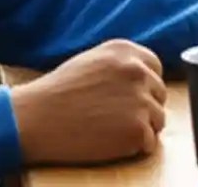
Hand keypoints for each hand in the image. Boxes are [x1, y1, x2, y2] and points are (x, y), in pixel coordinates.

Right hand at [11, 40, 166, 165]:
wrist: (38, 118)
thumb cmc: (58, 92)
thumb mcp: (92, 61)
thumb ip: (120, 64)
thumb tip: (143, 78)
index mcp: (126, 51)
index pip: (156, 68)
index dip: (145, 86)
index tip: (132, 97)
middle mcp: (138, 71)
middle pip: (159, 95)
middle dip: (144, 107)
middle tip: (116, 117)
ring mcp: (140, 100)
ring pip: (158, 120)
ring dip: (140, 128)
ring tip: (110, 129)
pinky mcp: (137, 129)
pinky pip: (149, 143)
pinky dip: (133, 147)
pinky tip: (109, 141)